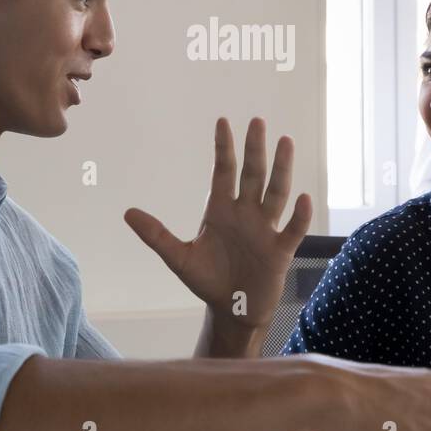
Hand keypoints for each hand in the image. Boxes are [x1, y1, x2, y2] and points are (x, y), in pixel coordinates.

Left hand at [125, 117, 312, 329]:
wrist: (232, 309)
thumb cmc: (208, 280)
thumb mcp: (179, 258)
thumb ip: (156, 235)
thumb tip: (127, 213)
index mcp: (221, 210)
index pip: (223, 171)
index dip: (223, 147)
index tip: (222, 121)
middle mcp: (245, 213)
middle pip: (252, 174)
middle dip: (254, 148)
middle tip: (257, 121)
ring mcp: (265, 229)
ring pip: (275, 192)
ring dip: (281, 168)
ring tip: (285, 142)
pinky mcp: (280, 250)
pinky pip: (292, 229)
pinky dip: (299, 215)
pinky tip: (303, 198)